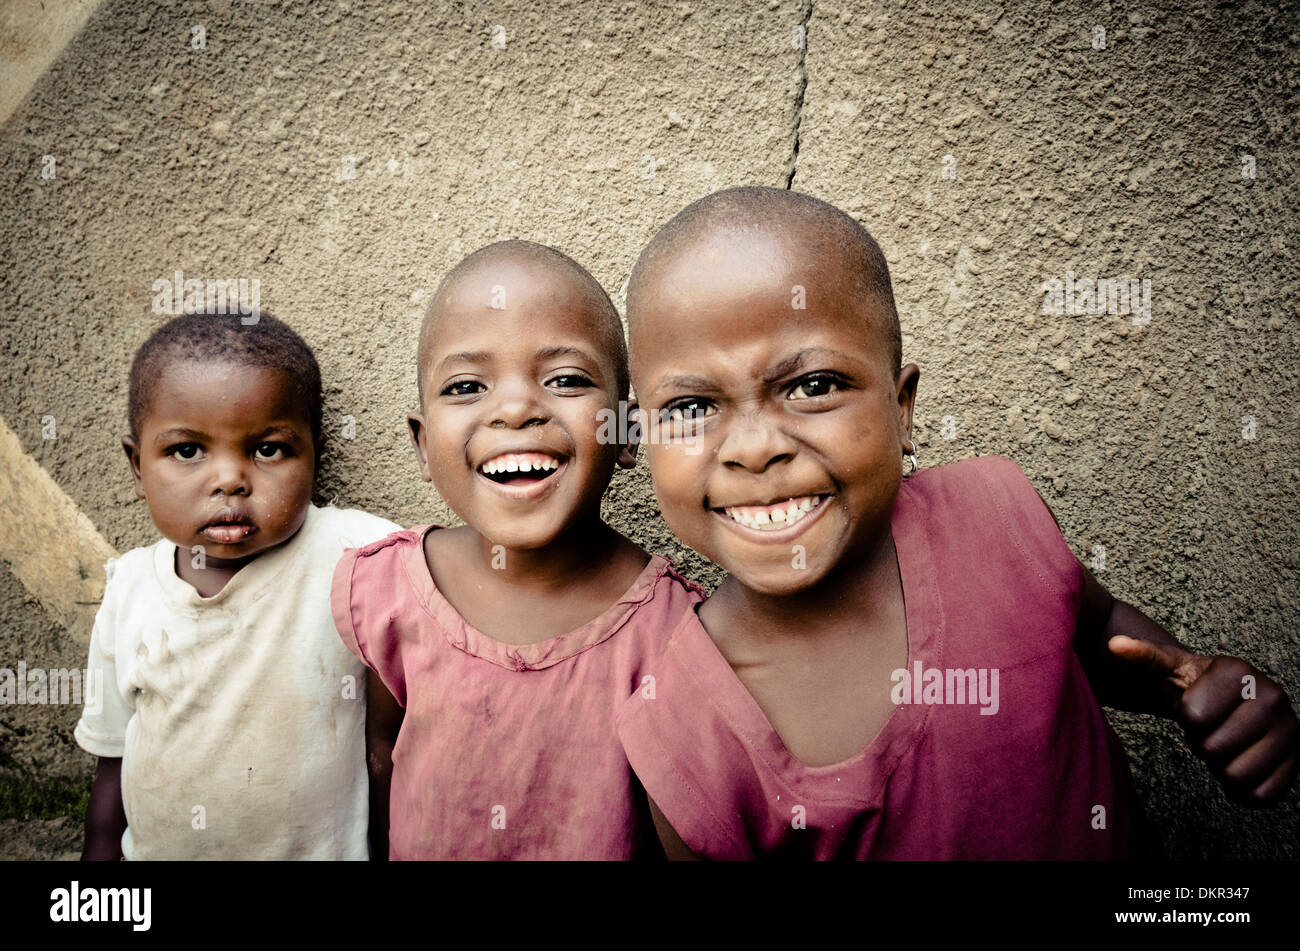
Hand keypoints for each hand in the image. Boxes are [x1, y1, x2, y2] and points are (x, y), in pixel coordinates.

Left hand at [1108, 635, 1298, 805]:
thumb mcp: (1169, 668)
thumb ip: (1144, 657)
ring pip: (1237, 775)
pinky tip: (1240, 764)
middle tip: (1210, 729)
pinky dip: (1242, 791)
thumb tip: (1116, 645)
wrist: (1232, 703)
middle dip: (1202, 744)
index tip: (1195, 706)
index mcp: (1238, 671)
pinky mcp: (1298, 762)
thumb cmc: (1196, 687)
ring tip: (1225, 744)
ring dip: (1221, 767)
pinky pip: (1261, 795)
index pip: (1193, 716)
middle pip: (1214, 748)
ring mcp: (1290, 730)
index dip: (1185, 718)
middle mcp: (1273, 696)